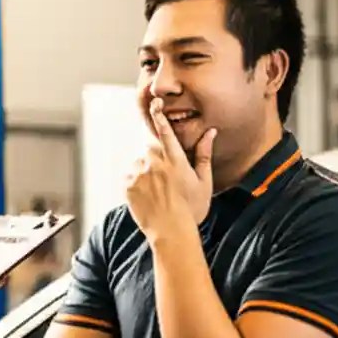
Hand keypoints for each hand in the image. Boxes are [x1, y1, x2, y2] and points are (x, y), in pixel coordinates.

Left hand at [125, 98, 216, 236]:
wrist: (171, 233)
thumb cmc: (192, 210)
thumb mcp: (204, 182)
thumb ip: (203, 155)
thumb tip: (210, 133)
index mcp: (175, 160)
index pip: (165, 132)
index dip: (159, 116)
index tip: (154, 103)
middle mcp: (155, 163)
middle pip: (150, 148)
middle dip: (156, 157)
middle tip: (165, 178)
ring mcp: (139, 174)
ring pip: (139, 163)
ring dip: (145, 171)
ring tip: (157, 191)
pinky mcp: (128, 185)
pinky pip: (129, 176)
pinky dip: (136, 182)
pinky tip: (147, 196)